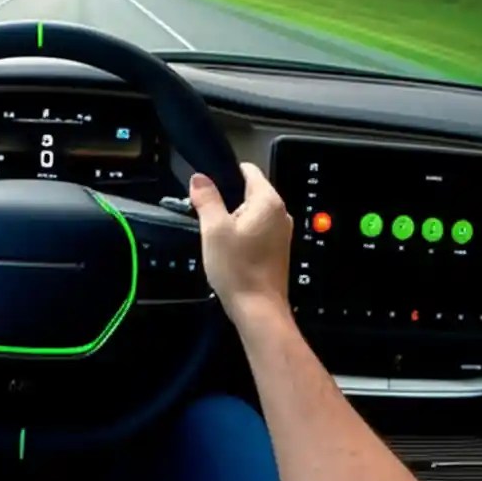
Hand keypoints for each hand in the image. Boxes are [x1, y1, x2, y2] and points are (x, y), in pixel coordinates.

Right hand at [189, 162, 293, 326]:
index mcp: (268, 202)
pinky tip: (230, 252)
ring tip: (219, 239)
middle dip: (228, 201)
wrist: (258, 310)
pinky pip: (257, 231)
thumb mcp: (214, 230)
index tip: (208, 190)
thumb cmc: (238, 270)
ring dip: (234, 221)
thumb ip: (207, 199)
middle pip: (249, 193)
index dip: (225, 175)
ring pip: (252, 214)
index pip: (248, 170)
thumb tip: (199, 178)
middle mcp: (281, 213)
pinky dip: (243, 236)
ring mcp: (282, 232)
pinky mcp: (278, 249)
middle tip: (209, 221)